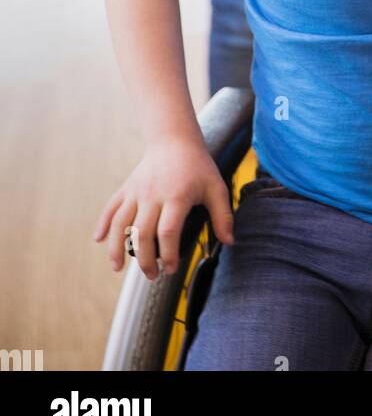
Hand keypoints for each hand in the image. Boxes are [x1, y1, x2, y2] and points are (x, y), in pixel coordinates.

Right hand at [91, 132, 234, 280]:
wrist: (174, 140)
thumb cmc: (198, 167)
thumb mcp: (216, 188)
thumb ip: (223, 216)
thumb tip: (230, 242)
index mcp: (177, 196)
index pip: (168, 231)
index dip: (168, 254)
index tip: (171, 269)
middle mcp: (153, 195)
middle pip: (142, 233)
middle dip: (144, 259)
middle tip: (151, 275)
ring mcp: (136, 191)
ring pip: (121, 223)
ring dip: (117, 248)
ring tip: (118, 268)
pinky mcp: (126, 188)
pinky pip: (111, 207)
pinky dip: (103, 224)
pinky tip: (98, 240)